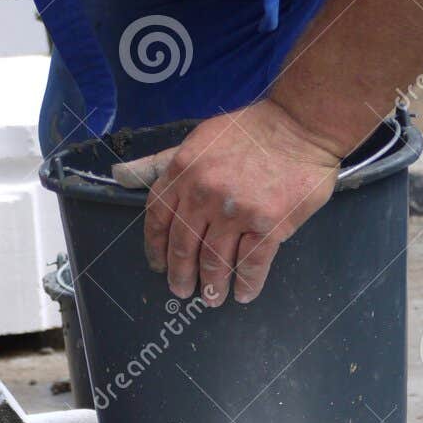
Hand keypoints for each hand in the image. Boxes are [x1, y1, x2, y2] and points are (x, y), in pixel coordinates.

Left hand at [112, 98, 341, 306]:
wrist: (302, 123)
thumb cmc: (251, 130)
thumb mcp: (198, 139)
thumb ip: (162, 163)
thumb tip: (119, 176)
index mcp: (184, 171)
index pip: (157, 218)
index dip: (155, 248)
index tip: (158, 265)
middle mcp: (205, 193)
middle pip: (183, 247)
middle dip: (181, 276)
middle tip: (183, 291)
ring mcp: (236, 211)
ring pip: (214, 262)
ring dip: (212, 287)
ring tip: (212, 299)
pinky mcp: (268, 225)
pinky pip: (251, 265)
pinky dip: (247, 284)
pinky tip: (244, 294)